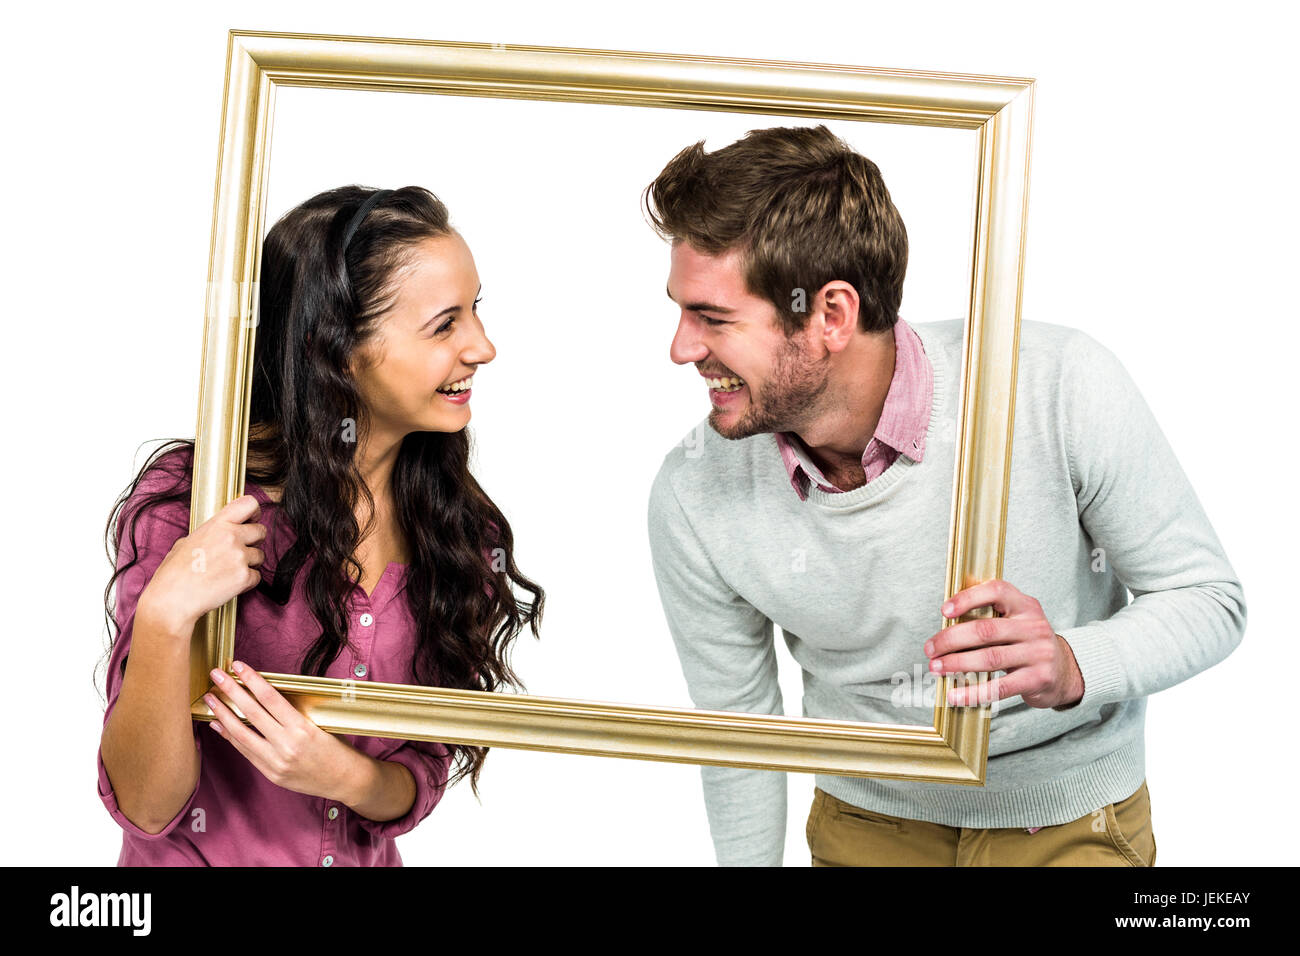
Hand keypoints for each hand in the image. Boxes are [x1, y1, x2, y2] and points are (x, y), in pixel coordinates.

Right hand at [141, 495, 266, 635]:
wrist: (172, 599)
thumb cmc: (174, 573)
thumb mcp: (186, 542)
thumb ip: (208, 534)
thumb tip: (216, 535)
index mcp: (217, 525)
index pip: (249, 504)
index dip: (254, 512)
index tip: (252, 519)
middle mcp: (232, 537)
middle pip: (261, 531)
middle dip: (254, 541)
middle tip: (241, 550)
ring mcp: (240, 557)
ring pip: (260, 556)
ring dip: (250, 563)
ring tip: (229, 570)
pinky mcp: (244, 577)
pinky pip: (257, 576)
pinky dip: (247, 581)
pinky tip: (229, 583)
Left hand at [203, 661, 367, 801]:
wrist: (344, 780)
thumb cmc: (336, 748)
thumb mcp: (318, 724)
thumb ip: (292, 714)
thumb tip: (264, 696)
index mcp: (302, 728)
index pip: (270, 698)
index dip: (251, 680)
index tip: (238, 666)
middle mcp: (286, 745)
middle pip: (251, 712)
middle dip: (231, 691)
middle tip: (216, 674)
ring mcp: (276, 762)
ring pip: (241, 734)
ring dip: (222, 714)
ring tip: (210, 698)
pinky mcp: (271, 774)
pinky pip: (245, 752)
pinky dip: (230, 737)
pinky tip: (218, 725)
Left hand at [923, 579, 1084, 708]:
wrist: (1064, 672)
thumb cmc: (1027, 644)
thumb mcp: (1016, 622)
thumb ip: (989, 618)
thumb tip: (945, 627)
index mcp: (1025, 606)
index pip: (996, 591)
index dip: (968, 598)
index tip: (944, 611)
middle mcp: (1034, 626)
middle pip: (985, 630)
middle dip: (951, 639)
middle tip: (930, 649)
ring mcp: (1038, 653)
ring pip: (990, 658)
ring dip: (957, 664)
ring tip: (936, 668)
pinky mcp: (1038, 679)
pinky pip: (1000, 687)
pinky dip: (974, 692)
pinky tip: (956, 695)